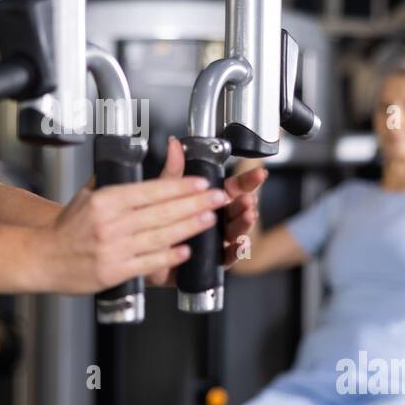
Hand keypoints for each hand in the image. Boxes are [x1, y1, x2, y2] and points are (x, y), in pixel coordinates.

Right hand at [40, 172, 226, 295]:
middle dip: (194, 204)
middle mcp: (110, 224)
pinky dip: (169, 256)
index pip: (149, 191)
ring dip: (188, 227)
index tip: (199, 183)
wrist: (43, 258)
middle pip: (160, 212)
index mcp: (105, 201)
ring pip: (159, 235)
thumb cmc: (65, 229)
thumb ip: (110, 180)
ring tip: (209, 219)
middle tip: (217, 197)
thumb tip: (129, 157)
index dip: (179, 187)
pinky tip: (186, 250)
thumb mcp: (84, 196)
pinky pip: (148, 262)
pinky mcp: (115, 271)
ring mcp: (114, 249)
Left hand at [145, 136, 267, 287]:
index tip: (259, 174)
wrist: (144, 255)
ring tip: (247, 216)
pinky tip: (240, 244)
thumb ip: (174, 171)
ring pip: (236, 231)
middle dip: (247, 203)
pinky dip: (235, 251)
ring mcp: (217, 240)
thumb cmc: (158, 223)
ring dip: (244, 223)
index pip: (234, 188)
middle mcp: (217, 220)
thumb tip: (174, 144)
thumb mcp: (165, 193)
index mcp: (210, 201)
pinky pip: (227, 257)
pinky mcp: (211, 260)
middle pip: (238, 209)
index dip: (247, 181)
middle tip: (248, 200)